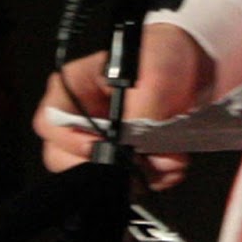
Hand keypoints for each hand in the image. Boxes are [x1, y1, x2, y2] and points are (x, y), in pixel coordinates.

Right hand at [32, 23, 214, 190]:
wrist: (191, 63)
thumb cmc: (161, 57)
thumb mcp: (151, 76)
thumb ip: (137, 113)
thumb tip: (130, 152)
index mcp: (71, 89)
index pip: (49, 124)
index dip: (72, 142)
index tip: (108, 146)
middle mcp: (77, 118)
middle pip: (65, 161)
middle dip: (110, 168)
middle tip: (145, 162)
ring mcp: (97, 141)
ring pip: (98, 178)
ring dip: (137, 177)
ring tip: (169, 162)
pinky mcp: (120, 158)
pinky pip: (123, 183)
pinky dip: (150, 180)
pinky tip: (171, 166)